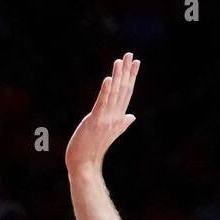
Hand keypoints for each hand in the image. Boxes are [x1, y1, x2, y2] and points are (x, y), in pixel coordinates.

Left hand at [65, 53, 140, 173]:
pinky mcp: (95, 122)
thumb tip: (131, 116)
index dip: (131, 77)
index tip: (136, 62)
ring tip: (120, 61)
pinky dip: (105, 91)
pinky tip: (108, 79)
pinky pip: (101, 104)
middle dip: (127, 72)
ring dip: (117, 77)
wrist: (84, 165)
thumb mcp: (108, 133)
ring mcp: (106, 120)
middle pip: (123, 91)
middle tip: (130, 55)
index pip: (127, 93)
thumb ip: (121, 123)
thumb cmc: (92, 149)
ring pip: (113, 95)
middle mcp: (114, 117)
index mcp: (117, 118)